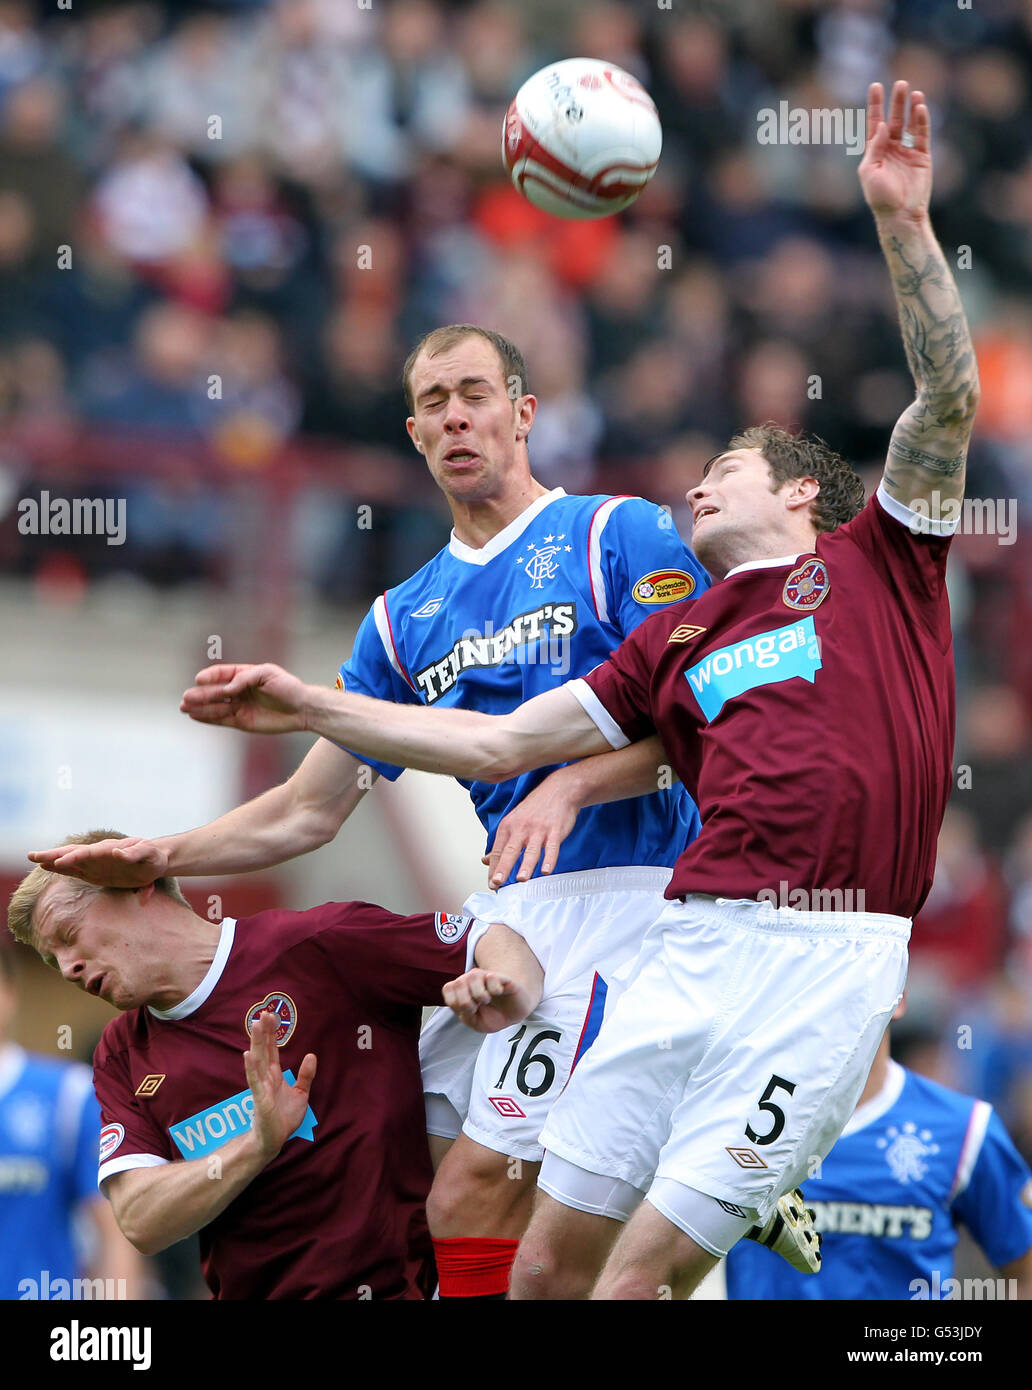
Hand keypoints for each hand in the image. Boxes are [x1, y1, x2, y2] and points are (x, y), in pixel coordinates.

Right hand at [27, 837, 168, 886]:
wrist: (155, 860)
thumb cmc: (153, 856)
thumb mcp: (149, 854)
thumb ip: (135, 853)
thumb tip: (117, 854)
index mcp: (111, 849)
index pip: (89, 852)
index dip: (74, 857)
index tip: (60, 861)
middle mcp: (99, 855)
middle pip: (73, 852)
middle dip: (54, 854)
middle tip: (32, 855)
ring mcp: (95, 863)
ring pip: (70, 860)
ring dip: (52, 860)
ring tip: (33, 859)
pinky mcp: (94, 872)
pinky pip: (75, 870)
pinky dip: (61, 868)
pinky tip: (47, 867)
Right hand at [180, 663, 309, 734]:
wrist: (302, 709)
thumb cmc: (288, 687)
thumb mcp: (268, 675)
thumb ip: (246, 679)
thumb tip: (227, 689)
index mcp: (244, 675)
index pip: (221, 674)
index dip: (210, 677)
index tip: (199, 679)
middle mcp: (239, 690)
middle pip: (214, 691)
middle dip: (200, 694)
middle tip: (185, 697)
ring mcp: (239, 706)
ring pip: (215, 707)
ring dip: (199, 707)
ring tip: (183, 707)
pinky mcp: (241, 721)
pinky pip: (221, 720)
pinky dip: (207, 718)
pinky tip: (194, 716)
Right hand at [243, 1010, 316, 1161]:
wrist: (275, 1140)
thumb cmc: (284, 1117)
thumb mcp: (301, 1093)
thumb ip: (306, 1075)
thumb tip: (312, 1055)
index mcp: (274, 1075)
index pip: (272, 1050)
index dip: (272, 1033)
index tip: (271, 1015)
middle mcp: (266, 1078)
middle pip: (264, 1050)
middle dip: (264, 1032)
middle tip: (263, 1012)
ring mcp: (261, 1087)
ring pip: (258, 1060)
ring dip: (257, 1042)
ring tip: (255, 1025)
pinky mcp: (259, 1099)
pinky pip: (254, 1081)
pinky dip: (251, 1067)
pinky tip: (248, 1054)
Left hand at [443, 968, 532, 1032]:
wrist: (514, 1014)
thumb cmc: (493, 1016)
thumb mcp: (475, 1023)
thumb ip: (466, 1016)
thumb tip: (465, 1004)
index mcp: (462, 990)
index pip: (448, 989)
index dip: (455, 1002)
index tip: (466, 1011)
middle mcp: (472, 980)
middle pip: (459, 983)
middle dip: (466, 1001)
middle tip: (476, 1008)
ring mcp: (486, 977)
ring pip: (473, 976)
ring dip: (479, 994)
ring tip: (487, 1000)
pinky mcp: (500, 977)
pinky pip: (492, 977)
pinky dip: (494, 989)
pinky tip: (498, 992)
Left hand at [483, 776, 579, 887]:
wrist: (559, 790)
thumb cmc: (536, 807)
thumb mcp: (514, 822)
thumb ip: (501, 844)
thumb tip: (486, 860)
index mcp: (508, 826)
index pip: (498, 850)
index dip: (494, 868)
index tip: (492, 883)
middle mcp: (521, 827)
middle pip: (510, 851)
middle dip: (503, 868)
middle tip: (497, 882)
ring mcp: (539, 829)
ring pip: (531, 850)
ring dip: (526, 865)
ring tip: (521, 879)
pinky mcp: (555, 831)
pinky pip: (552, 847)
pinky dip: (549, 859)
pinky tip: (546, 870)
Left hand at [859, 80, 931, 221]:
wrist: (900, 215)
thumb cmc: (880, 197)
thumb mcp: (869, 171)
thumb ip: (874, 148)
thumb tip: (881, 126)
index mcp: (875, 152)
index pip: (874, 123)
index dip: (875, 105)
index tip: (875, 86)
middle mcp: (891, 149)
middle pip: (894, 119)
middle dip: (896, 102)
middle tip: (900, 83)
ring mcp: (907, 152)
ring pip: (909, 124)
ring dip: (911, 108)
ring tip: (914, 92)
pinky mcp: (921, 157)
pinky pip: (922, 135)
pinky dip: (922, 121)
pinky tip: (921, 108)